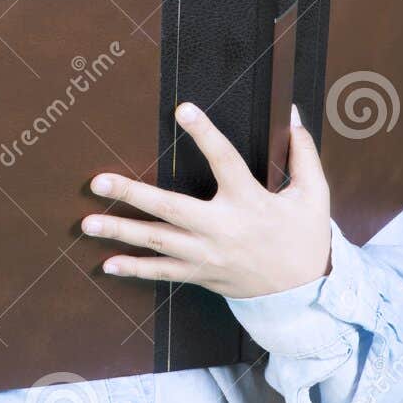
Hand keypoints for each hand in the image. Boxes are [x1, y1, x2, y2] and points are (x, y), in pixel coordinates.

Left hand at [80, 102, 331, 298]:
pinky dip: (135, 270)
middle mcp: (223, 229)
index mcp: (250, 202)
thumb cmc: (306, 237)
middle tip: (98, 181)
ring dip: (120, 232)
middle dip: (132, 194)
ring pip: (158, 242)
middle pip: (170, 208)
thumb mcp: (315, 194)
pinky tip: (107, 264)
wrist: (306, 292)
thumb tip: (293, 112)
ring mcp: (208, 256)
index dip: (205, 134)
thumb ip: (303, 153)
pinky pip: (163, 274)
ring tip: (87, 224)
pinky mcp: (202, 275)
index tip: (183, 109)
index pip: (225, 160)